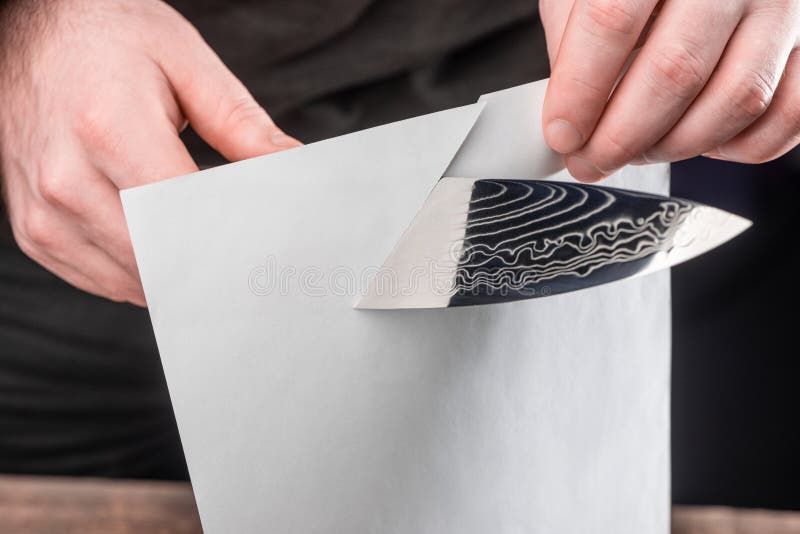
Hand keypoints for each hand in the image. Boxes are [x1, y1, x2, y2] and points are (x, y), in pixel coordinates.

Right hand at [0, 0, 299, 304]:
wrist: (30, 32)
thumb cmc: (109, 39)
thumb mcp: (186, 61)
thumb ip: (240, 123)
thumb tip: (292, 166)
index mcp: (108, 128)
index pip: (186, 218)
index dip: (235, 240)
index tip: (271, 249)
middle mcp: (65, 178)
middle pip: (162, 260)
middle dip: (216, 263)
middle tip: (254, 259)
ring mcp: (43, 211)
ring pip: (136, 282)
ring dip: (182, 273)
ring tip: (213, 246)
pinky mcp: (35, 231)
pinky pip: (103, 281)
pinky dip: (144, 275)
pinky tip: (167, 246)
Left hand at [539, 0, 799, 180]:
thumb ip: (571, 36)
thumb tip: (568, 114)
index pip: (612, 22)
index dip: (580, 91)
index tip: (562, 134)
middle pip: (675, 71)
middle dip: (621, 137)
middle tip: (590, 160)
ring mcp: (782, 8)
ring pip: (735, 100)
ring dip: (674, 147)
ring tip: (637, 150)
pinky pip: (787, 114)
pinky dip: (739, 146)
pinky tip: (699, 141)